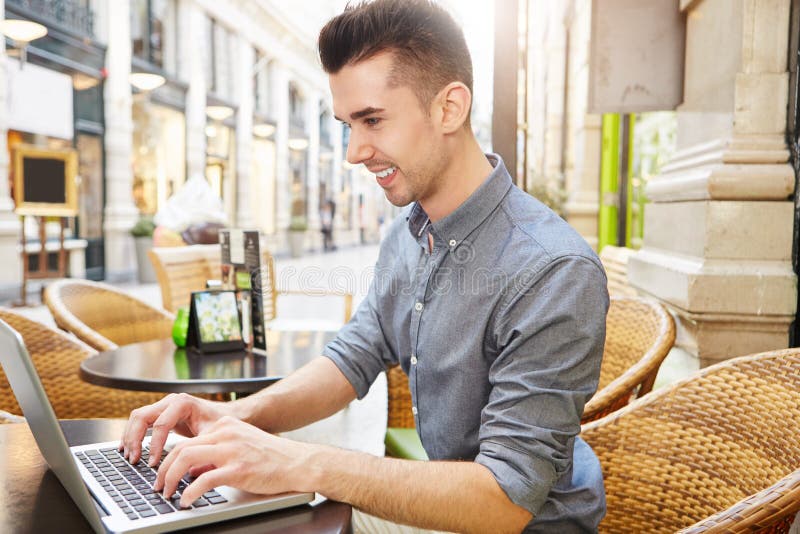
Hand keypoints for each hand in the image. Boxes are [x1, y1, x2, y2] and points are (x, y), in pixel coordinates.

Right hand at [119, 393, 230, 465]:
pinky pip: (140, 421)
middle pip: (142, 416)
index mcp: (183, 403)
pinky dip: (132, 434)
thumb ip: (199, 448)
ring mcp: (164, 405)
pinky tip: (127, 448)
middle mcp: (170, 401)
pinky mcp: (160, 413)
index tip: (153, 464)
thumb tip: (187, 469)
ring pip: (137, 417)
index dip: (154, 445)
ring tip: (130, 457)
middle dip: (134, 439)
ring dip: (130, 437)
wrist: (226, 415)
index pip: (161, 424)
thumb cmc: (221, 424)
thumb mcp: (212, 436)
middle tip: (134, 460)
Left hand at [154, 416, 317, 507]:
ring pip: (186, 459)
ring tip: (167, 493)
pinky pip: (204, 480)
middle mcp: (226, 433)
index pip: (186, 440)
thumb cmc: (271, 458)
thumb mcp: (240, 448)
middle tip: (158, 486)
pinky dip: (190, 493)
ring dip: (170, 479)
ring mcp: (232, 450)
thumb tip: (192, 471)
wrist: (297, 462)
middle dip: (163, 470)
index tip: (163, 474)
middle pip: (181, 448)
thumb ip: (216, 455)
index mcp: (225, 426)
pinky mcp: (239, 469)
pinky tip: (186, 501)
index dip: (169, 459)